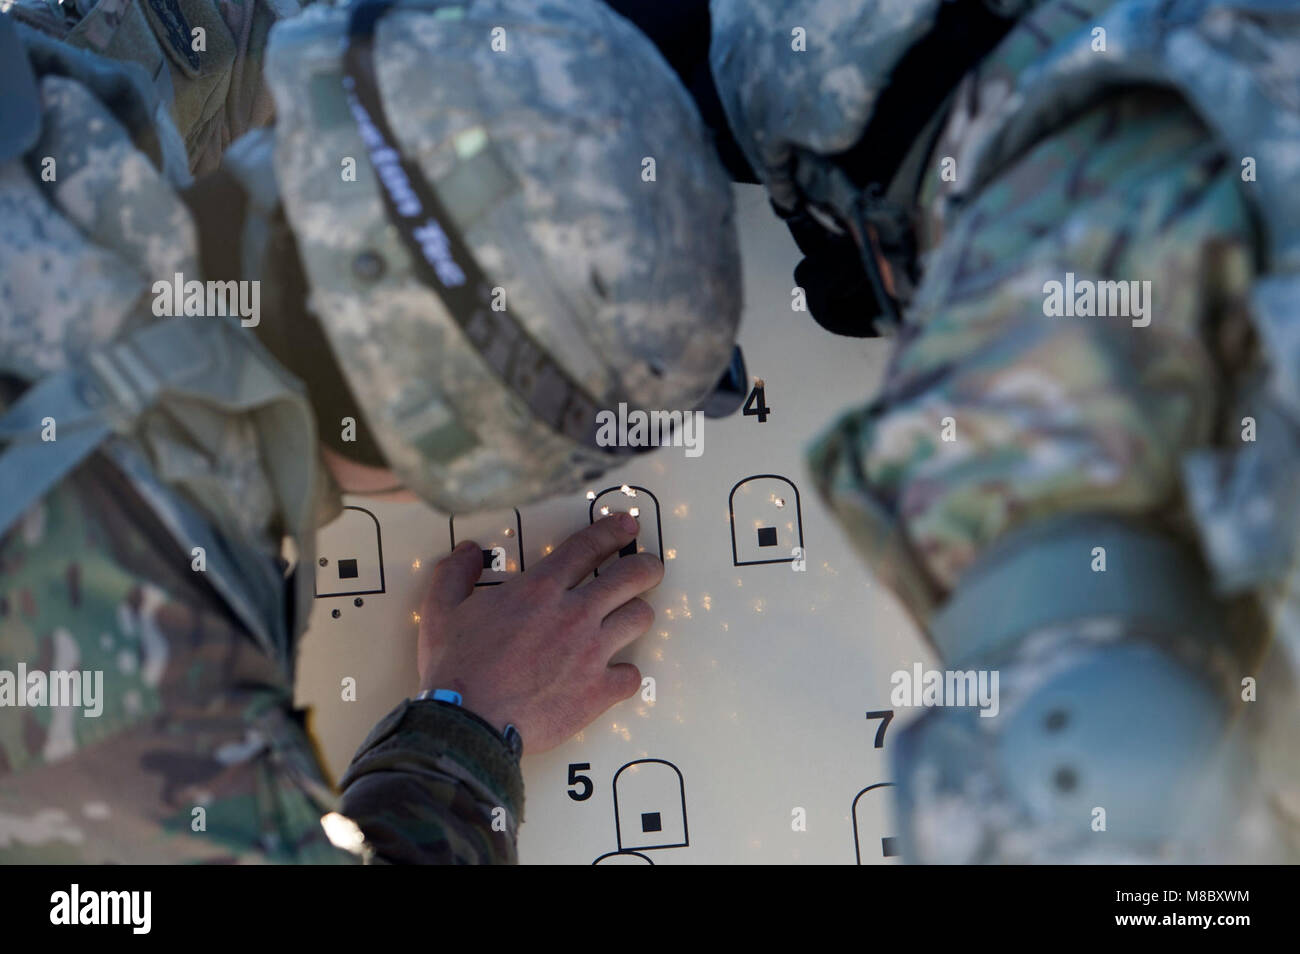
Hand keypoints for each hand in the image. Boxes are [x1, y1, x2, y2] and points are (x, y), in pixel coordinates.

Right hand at [416, 513, 661, 752]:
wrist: (468, 724)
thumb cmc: (455, 670)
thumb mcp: (442, 610)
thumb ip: (454, 574)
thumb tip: (466, 551)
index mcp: (539, 590)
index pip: (589, 546)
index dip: (613, 531)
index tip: (626, 526)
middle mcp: (573, 614)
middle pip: (633, 576)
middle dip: (647, 567)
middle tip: (648, 569)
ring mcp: (591, 653)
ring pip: (640, 618)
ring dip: (637, 614)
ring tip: (631, 617)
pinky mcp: (598, 691)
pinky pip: (632, 675)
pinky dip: (625, 674)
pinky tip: (614, 675)